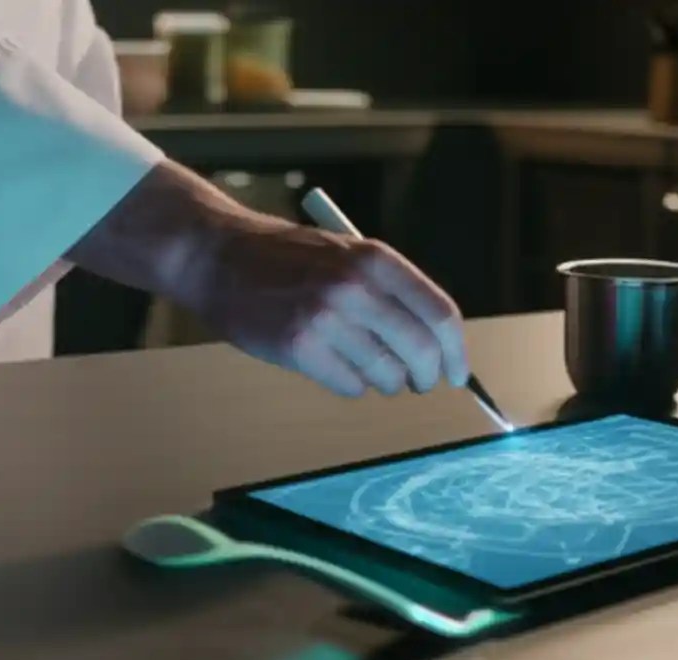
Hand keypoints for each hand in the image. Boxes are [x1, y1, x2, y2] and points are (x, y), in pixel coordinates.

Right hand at [66, 160, 469, 395]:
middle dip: (426, 377)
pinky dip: (350, 385)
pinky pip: (350, 387)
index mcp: (376, 259)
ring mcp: (326, 318)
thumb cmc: (289, 259)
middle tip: (418, 383)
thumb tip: (436, 347)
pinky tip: (333, 366)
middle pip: (421, 351)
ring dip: (385, 382)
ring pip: (387, 375)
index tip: (458, 374)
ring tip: (365, 367)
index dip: (456, 352)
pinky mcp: (298, 347)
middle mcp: (355, 287)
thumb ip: (391, 291)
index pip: (440, 315)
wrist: (219, 257)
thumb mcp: (348, 254)